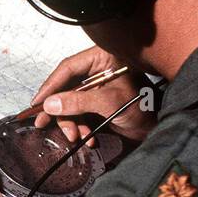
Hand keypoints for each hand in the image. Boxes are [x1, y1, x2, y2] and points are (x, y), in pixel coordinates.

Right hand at [30, 46, 154, 143]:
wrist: (159, 128)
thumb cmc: (144, 106)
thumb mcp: (109, 102)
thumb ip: (79, 102)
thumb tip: (50, 104)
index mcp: (102, 58)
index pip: (68, 68)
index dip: (51, 85)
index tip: (38, 102)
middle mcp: (97, 71)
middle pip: (66, 87)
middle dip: (59, 110)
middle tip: (43, 123)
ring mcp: (97, 88)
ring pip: (70, 104)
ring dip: (71, 123)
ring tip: (75, 136)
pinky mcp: (97, 104)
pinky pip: (79, 114)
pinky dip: (80, 127)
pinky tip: (87, 138)